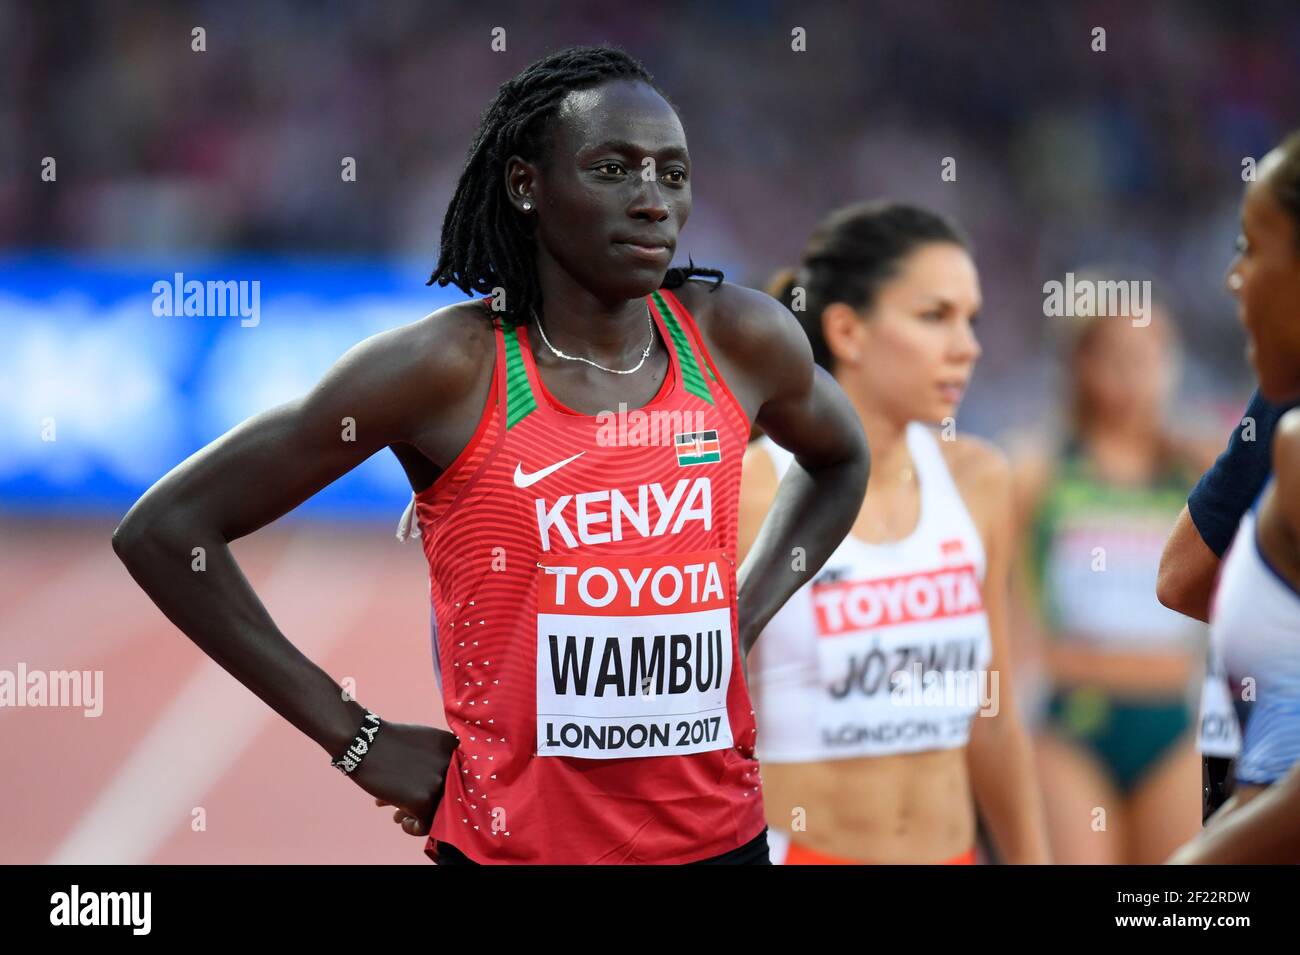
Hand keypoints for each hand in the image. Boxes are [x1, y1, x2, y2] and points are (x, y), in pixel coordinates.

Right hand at [349, 722, 457, 836]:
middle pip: (446, 795)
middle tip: (404, 807)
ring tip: (397, 814)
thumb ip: (437, 761)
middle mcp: (452, 766)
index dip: (439, 787)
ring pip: (436, 811)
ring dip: (416, 814)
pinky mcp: (423, 801)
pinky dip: (412, 828)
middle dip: (425, 802)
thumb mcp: (424, 741)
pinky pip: (424, 825)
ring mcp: (438, 783)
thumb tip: (437, 792)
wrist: (363, 741)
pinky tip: (400, 821)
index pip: (457, 776)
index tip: (422, 790)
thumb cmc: (389, 741)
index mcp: (454, 748)